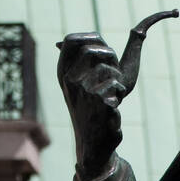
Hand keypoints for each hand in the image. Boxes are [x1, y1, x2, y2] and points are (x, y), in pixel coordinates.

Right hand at [56, 33, 126, 178]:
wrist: (92, 142)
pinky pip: (117, 85)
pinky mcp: (99, 102)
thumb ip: (73, 63)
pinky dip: (119, 93)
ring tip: (111, 94)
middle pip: (92, 49)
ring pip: (108, 69)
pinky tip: (113, 107)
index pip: (70, 40)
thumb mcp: (75, 86)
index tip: (104, 46)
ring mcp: (84, 91)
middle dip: (110, 56)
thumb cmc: (87, 111)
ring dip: (116, 79)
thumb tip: (60, 41)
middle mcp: (70, 81)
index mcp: (63, 74)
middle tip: (113, 71)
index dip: (91, 37)